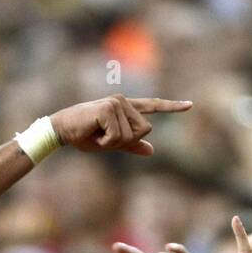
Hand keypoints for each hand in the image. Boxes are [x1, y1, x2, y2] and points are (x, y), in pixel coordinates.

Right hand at [51, 95, 192, 155]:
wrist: (61, 130)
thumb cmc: (83, 135)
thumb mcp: (111, 143)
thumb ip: (131, 145)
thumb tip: (152, 151)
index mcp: (126, 108)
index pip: (153, 105)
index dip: (172, 107)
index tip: (190, 105)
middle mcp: (123, 101)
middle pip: (145, 130)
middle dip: (126, 141)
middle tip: (104, 137)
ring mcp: (116, 103)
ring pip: (132, 135)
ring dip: (114, 143)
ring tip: (97, 134)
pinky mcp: (108, 109)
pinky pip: (118, 137)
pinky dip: (106, 143)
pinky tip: (94, 134)